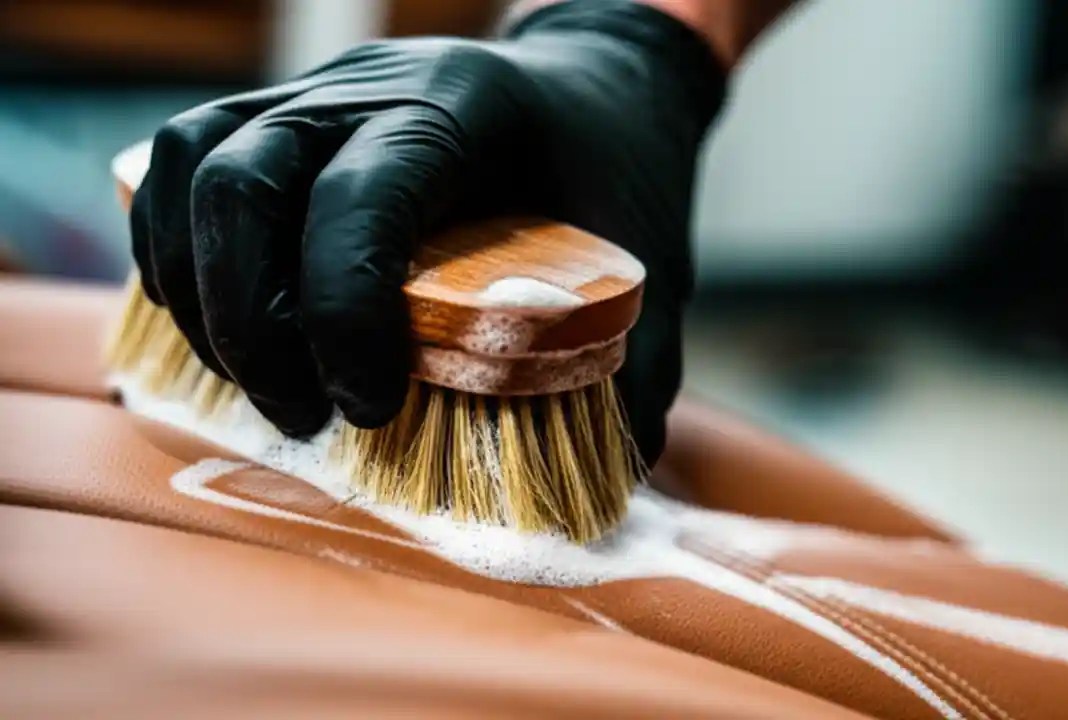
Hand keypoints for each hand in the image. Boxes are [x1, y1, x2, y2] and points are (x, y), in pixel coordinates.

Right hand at [129, 0, 724, 464]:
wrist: (598, 87)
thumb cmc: (618, 168)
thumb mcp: (652, 261)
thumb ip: (628, 373)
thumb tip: (589, 504)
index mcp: (462, 108)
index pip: (357, 200)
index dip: (340, 314)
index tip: (365, 407)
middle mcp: (370, 83)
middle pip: (240, 182)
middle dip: (251, 323)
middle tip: (302, 414)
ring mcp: (315, 90)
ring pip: (193, 169)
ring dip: (199, 293)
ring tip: (255, 381)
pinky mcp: (283, 116)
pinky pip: (185, 171)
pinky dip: (182, 255)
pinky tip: (226, 325)